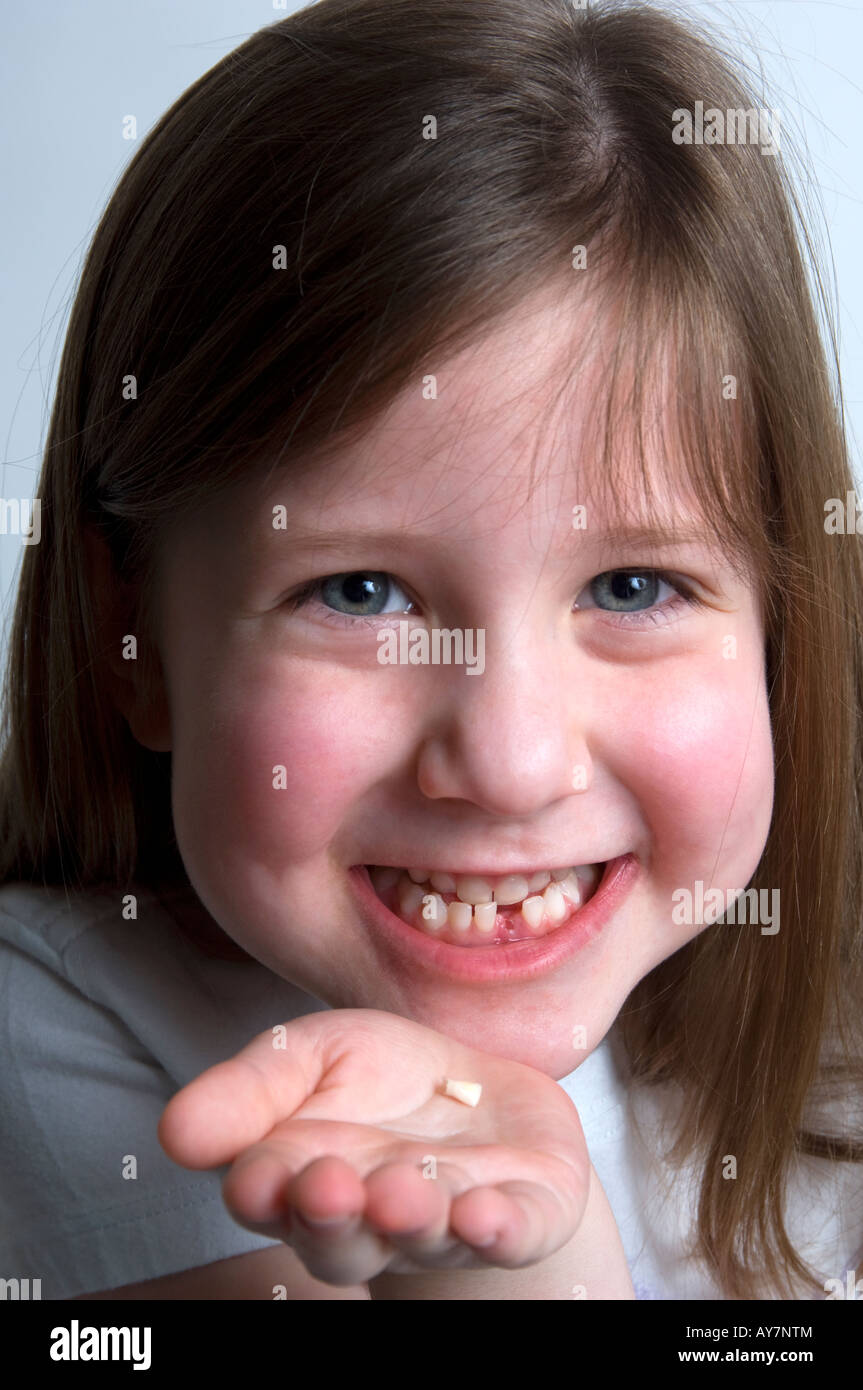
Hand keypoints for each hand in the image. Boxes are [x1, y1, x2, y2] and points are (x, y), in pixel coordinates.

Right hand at [157, 1008, 592, 1286]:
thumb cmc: (380, 1077)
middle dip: (334, 1217)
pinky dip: (501, 1230)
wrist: (481, 1089)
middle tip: (329, 1186)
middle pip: (341, 1240)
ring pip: (423, 1237)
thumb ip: (250, 1088)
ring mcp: (448, 1223)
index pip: (272, 1198)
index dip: (265, 1191)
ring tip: (403, 1193)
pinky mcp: (522, 1216)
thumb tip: (174, 1131)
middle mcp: (371, 1219)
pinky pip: (513, 1234)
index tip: (258, 1177)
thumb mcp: (307, 1054)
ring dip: (411, 1219)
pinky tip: (486, 1214)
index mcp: (303, 1180)